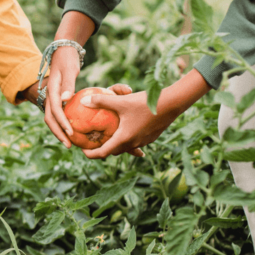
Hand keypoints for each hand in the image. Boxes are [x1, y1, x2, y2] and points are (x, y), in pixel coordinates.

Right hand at [42, 45, 82, 147]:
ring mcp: (52, 98)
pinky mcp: (56, 99)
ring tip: (69, 142)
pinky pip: (57, 115)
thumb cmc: (68, 60)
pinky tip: (72, 131)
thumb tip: (66, 99)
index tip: (71, 133)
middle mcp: (49, 96)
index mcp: (52, 90)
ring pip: (52, 118)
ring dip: (59, 131)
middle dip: (58, 133)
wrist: (63, 51)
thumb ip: (68, 84)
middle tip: (69, 145)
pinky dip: (62, 124)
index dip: (61, 123)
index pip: (54, 111)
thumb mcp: (69, 70)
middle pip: (49, 119)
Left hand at [78, 70, 210, 158]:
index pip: (103, 153)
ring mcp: (144, 141)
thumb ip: (101, 101)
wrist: (172, 104)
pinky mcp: (151, 137)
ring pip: (125, 147)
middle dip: (103, 148)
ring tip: (108, 135)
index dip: (91, 154)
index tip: (82, 150)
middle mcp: (133, 143)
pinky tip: (126, 129)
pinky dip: (127, 138)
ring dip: (116, 143)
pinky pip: (136, 141)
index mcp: (124, 138)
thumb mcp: (121, 101)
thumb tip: (83, 100)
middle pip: (114, 151)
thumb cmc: (144, 103)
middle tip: (93, 140)